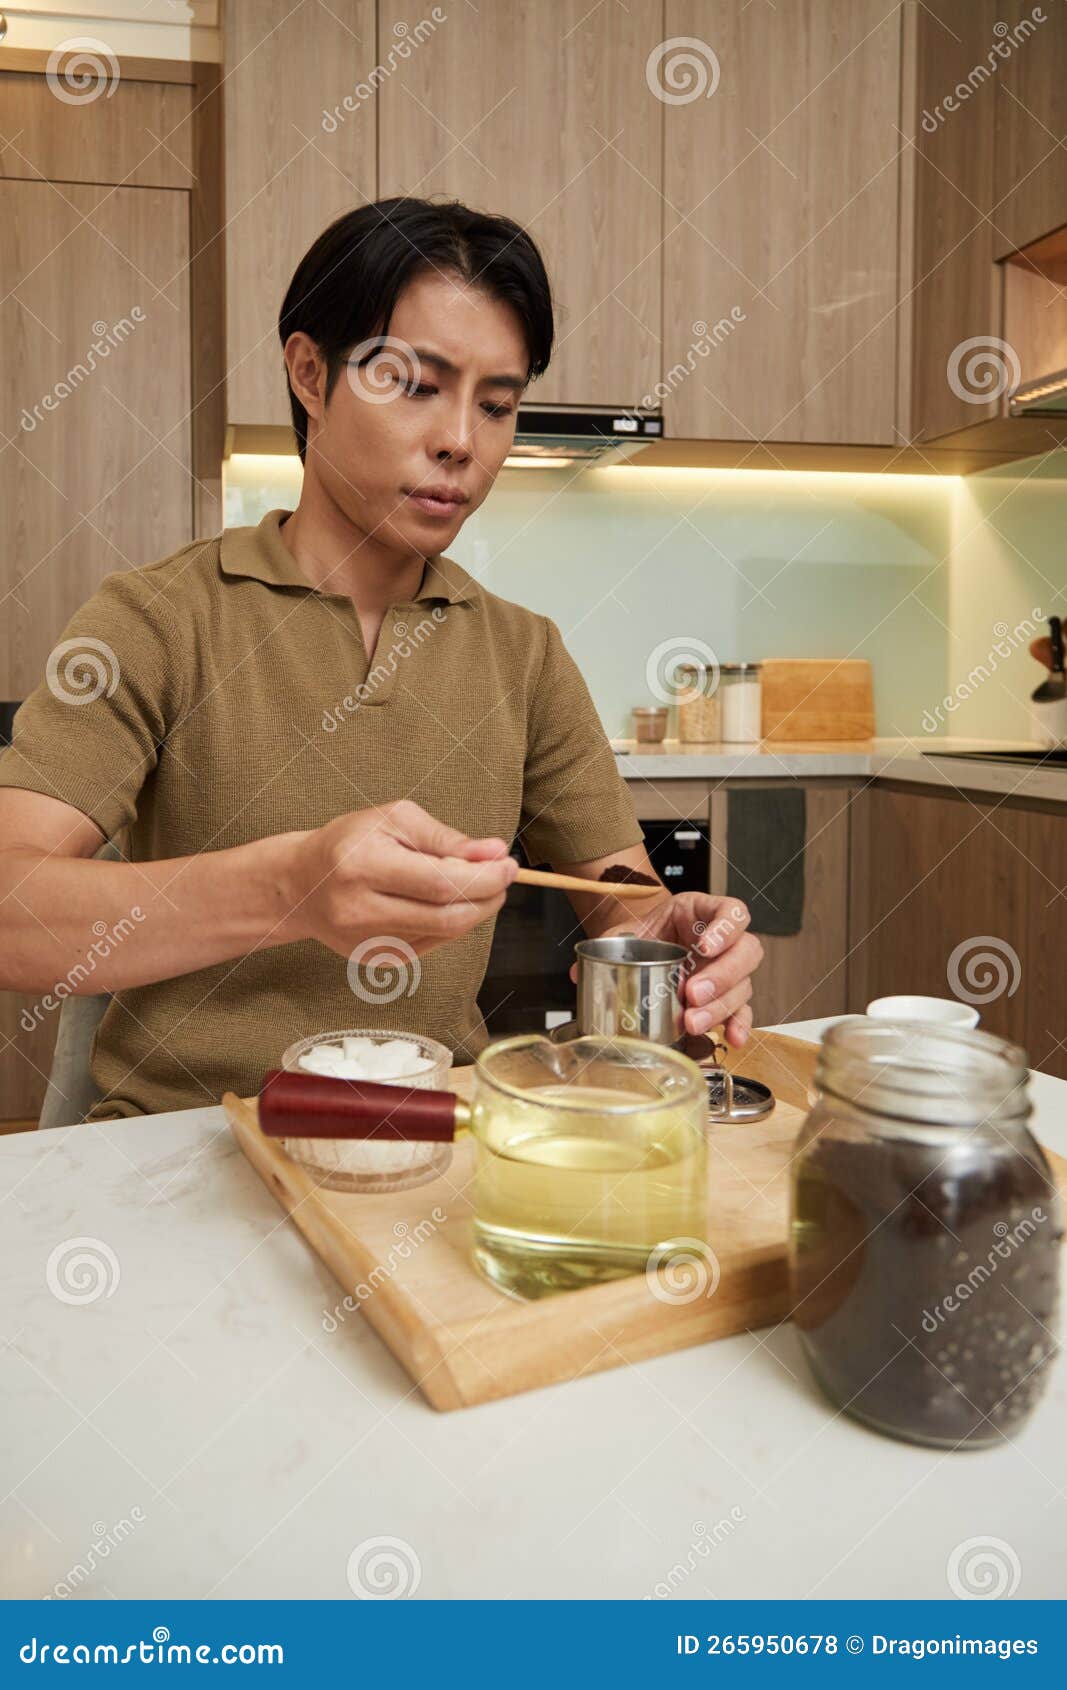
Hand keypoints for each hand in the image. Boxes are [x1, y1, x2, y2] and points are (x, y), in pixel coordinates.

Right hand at [284, 799, 516, 958]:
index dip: (484, 877)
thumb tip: (493, 852)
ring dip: (475, 909)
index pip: (440, 884)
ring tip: (478, 883)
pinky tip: (448, 902)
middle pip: (447, 916)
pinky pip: (433, 943)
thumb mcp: (395, 820)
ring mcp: (368, 943)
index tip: (508, 863)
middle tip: (503, 875)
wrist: (303, 885)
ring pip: (445, 933)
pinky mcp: (377, 960)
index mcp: (362, 868)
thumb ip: (446, 838)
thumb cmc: (350, 842)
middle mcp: (361, 912)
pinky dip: (452, 922)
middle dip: (488, 896)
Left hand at [594, 892, 762, 1046]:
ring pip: (743, 985)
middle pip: (746, 952)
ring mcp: (729, 969)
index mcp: (703, 912)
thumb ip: (607, 945)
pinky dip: (738, 1025)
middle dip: (721, 975)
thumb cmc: (644, 932)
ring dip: (720, 1006)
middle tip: (692, 992)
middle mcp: (725, 941)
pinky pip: (742, 1011)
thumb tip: (578, 971)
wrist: (644, 943)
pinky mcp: (727, 996)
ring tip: (693, 1021)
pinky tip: (731, 1038)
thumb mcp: (626, 930)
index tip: (704, 947)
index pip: (731, 912)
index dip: (725, 929)